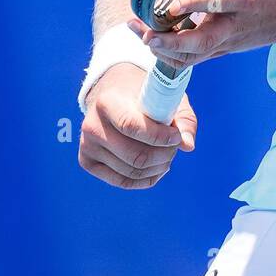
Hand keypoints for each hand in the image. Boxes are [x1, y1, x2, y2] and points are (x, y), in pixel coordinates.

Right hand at [79, 63, 195, 188]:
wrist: (114, 94)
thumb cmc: (144, 95)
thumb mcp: (166, 97)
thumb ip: (182, 118)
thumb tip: (188, 145)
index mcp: (107, 102)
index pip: (132, 127)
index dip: (159, 137)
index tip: (176, 135)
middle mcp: (91, 125)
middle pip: (134, 155)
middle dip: (164, 155)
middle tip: (175, 146)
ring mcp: (87, 146)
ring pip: (131, 171)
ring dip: (159, 167)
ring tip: (168, 154)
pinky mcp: (87, 162)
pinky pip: (122, 181)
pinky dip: (147, 179)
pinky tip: (159, 168)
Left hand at [127, 0, 275, 68]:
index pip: (218, 1)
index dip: (194, 4)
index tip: (172, 4)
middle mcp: (234, 25)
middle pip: (202, 42)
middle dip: (172, 42)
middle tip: (146, 34)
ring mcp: (227, 42)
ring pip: (193, 57)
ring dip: (164, 51)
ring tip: (139, 36)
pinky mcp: (220, 50)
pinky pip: (192, 60)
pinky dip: (169, 56)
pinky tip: (150, 42)